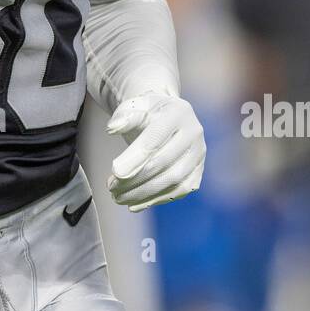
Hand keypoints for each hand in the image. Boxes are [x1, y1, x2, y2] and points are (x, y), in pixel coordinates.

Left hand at [106, 91, 204, 211]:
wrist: (166, 117)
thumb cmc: (147, 112)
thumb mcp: (135, 106)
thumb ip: (124, 116)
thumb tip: (112, 128)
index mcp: (177, 112)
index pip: (155, 138)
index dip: (135, 156)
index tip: (114, 171)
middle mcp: (193, 133)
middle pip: (163, 161)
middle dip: (135, 178)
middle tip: (111, 187)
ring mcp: (198, 153)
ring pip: (173, 180)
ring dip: (144, 193)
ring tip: (119, 197)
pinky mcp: (197, 171)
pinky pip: (180, 191)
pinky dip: (156, 200)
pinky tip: (134, 204)